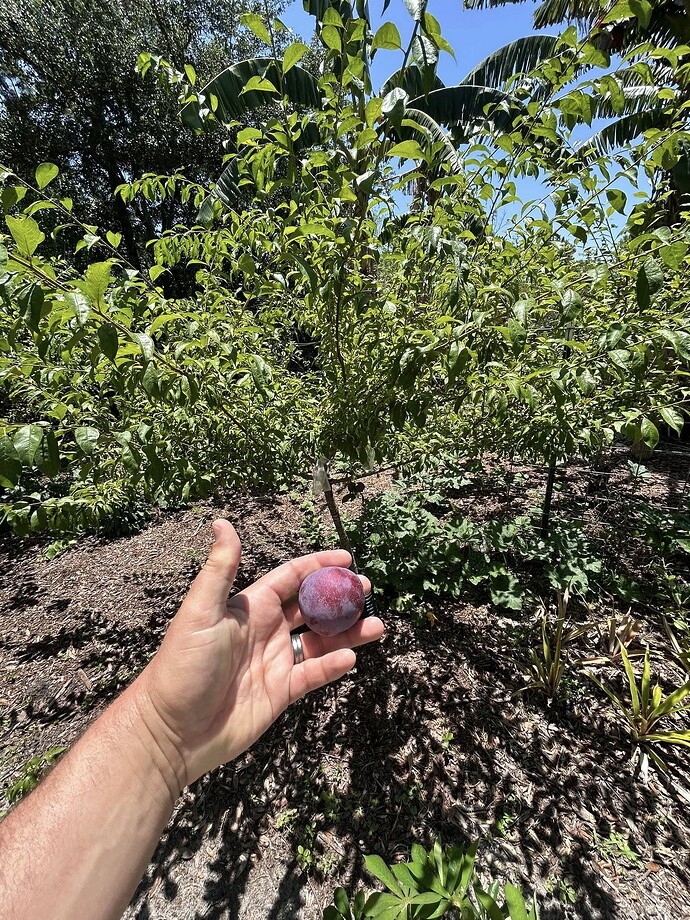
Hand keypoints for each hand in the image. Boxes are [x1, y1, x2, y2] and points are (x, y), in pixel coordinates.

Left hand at [139, 520, 384, 787]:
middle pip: (311, 607)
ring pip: (320, 640)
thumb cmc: (182, 665)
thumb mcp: (200, 612)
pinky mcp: (280, 692)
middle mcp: (266, 630)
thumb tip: (222, 522)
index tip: (347, 558)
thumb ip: (220, 569)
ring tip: (377, 625)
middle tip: (368, 589)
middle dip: (340, 597)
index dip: (318, 566)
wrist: (172, 730)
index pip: (291, 578)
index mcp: (250, 607)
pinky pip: (314, 674)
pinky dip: (333, 666)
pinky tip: (350, 659)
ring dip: (348, 632)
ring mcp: (275, 661)